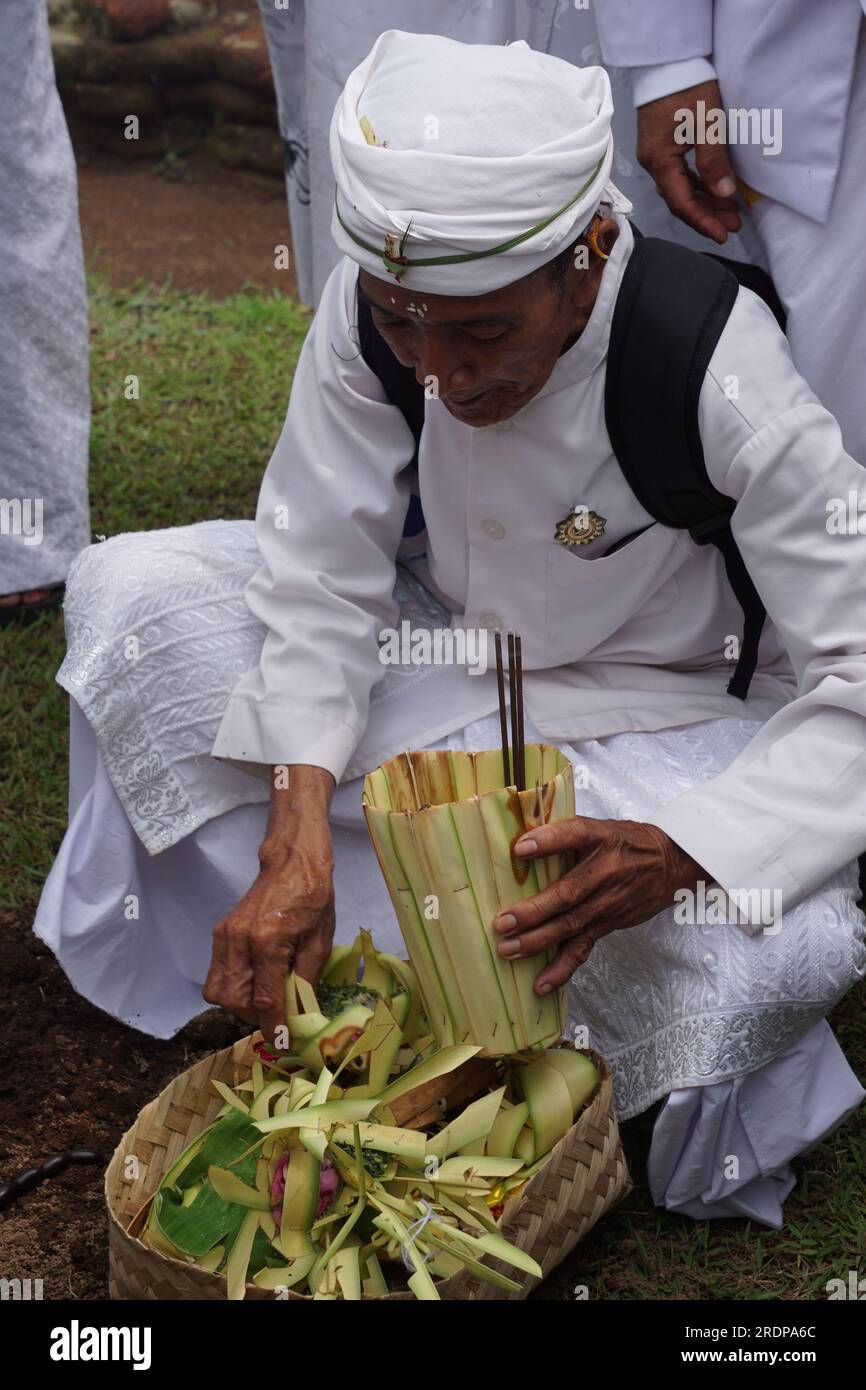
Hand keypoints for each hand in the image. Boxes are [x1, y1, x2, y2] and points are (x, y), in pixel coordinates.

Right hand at [203, 765, 335, 1041]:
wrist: (292, 861)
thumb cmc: (313, 898)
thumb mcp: (320, 942)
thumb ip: (306, 981)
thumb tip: (301, 1018)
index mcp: (267, 941)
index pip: (264, 998)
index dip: (273, 1025)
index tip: (282, 1044)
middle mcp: (238, 940)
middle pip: (234, 1000)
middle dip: (255, 1015)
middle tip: (278, 1014)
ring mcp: (224, 936)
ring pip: (218, 992)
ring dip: (241, 1004)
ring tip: (266, 998)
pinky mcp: (219, 934)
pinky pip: (217, 975)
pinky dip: (233, 987)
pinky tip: (255, 980)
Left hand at [494, 816, 706, 993]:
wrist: (671, 865)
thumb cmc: (626, 842)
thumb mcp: (602, 826)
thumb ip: (565, 832)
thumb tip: (520, 841)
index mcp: (599, 839)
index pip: (575, 836)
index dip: (550, 841)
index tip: (521, 848)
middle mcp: (603, 872)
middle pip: (567, 894)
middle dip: (534, 911)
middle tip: (503, 923)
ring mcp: (606, 903)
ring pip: (571, 925)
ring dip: (538, 941)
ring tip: (509, 950)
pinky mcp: (607, 924)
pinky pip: (583, 948)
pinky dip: (562, 968)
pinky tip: (541, 983)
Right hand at [636, 80, 741, 243]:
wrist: (667, 60)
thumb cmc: (688, 88)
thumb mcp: (707, 123)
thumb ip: (714, 161)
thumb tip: (725, 195)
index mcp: (660, 161)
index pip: (681, 203)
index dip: (703, 221)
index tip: (723, 234)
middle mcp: (653, 163)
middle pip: (680, 199)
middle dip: (707, 214)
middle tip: (733, 225)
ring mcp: (656, 154)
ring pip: (681, 188)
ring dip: (704, 201)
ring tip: (729, 211)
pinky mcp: (662, 145)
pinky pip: (680, 174)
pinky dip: (698, 185)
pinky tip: (714, 190)